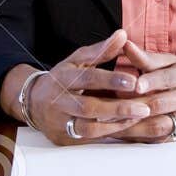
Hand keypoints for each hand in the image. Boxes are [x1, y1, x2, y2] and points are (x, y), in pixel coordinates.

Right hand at [16, 30, 152, 145]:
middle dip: (117, 108)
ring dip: (115, 125)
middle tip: (144, 108)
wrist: (32, 102)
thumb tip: (123, 35)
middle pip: (87, 107)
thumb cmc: (62, 78)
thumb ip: (101, 50)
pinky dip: (109, 134)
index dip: (110, 79)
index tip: (133, 81)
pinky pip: (88, 140)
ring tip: (138, 118)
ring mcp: (59, 122)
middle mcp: (59, 101)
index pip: (87, 78)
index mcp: (63, 77)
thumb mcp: (78, 60)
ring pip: (87, 128)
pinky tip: (126, 128)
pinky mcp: (63, 138)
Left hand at [110, 41, 175, 142]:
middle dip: (133, 108)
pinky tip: (125, 136)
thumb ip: (148, 58)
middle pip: (160, 104)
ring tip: (110, 126)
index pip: (167, 78)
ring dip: (134, 128)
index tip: (134, 85)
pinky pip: (164, 139)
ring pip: (160, 126)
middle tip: (107, 109)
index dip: (150, 82)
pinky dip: (143, 138)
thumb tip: (124, 44)